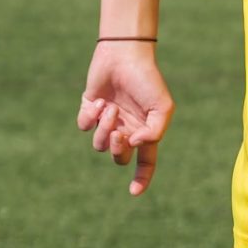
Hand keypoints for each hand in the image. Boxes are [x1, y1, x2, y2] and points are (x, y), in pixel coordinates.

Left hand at [78, 41, 173, 195]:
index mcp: (146, 132)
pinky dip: (90, 116)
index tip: (134, 192)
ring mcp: (107, 121)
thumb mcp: (163, 108)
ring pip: (99, 144)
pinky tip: (99, 101)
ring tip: (109, 108)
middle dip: (118, 149)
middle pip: (119, 157)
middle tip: (119, 133)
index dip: (141, 179)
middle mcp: (126, 130)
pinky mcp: (89, 109)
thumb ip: (155, 132)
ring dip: (104, 129)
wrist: (124, 55)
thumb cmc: (148, 81)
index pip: (145, 163)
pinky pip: (84, 125)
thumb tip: (134, 145)